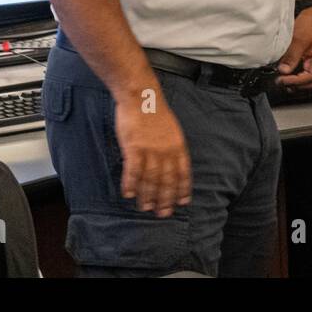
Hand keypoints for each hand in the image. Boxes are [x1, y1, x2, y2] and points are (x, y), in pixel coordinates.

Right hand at [114, 90, 191, 217]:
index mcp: (178, 146)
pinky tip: (128, 194)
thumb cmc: (155, 112)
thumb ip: (172, 147)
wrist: (141, 97)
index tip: (183, 202)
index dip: (183, 189)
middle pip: (167, 180)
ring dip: (148, 196)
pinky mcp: (134, 147)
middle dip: (166, 199)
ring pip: (150, 179)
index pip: (183, 172)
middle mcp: (166, 151)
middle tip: (163, 214)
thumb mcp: (172, 130)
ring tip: (145, 208)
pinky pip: (133, 171)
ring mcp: (150, 150)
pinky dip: (131, 184)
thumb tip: (173, 163)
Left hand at [276, 6, 311, 89]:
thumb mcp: (299, 39)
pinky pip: (306, 73)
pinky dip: (297, 76)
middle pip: (311, 82)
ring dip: (296, 82)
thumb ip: (291, 56)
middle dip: (296, 84)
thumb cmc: (311, 23)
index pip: (311, 77)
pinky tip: (288, 76)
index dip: (296, 81)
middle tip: (280, 82)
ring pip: (309, 80)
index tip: (283, 80)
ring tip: (283, 81)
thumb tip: (284, 71)